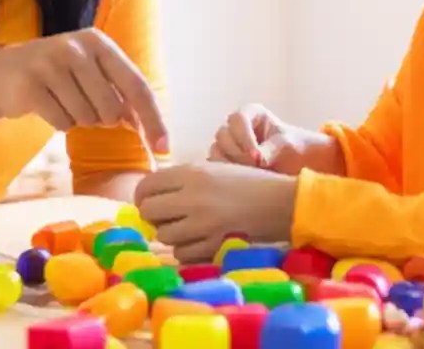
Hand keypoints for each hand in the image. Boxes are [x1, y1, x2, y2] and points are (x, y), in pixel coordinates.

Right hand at [0, 28, 168, 152]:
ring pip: (86, 118)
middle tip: (82, 104)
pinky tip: (46, 105)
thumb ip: (121, 95)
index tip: (164, 147)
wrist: (1, 75)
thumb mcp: (91, 75)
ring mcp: (50, 63)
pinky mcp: (30, 83)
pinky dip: (58, 122)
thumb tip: (151, 130)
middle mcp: (77, 47)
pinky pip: (61, 123)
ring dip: (77, 120)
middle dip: (101, 119)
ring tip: (60, 100)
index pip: (137, 86)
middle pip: (112, 109)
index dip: (153, 119)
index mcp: (99, 43)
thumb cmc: (57, 78)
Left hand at [134, 162, 296, 263]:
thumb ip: (183, 179)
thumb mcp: (213, 168)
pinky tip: (200, 241)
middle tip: (165, 217)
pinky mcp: (213, 245)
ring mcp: (202, 223)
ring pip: (163, 235)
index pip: (146, 186)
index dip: (143, 196)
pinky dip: (187, 250)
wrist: (280, 201)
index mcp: (190, 173)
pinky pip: (182, 253)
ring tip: (187, 229)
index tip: (149, 201)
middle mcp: (191, 197)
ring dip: (171, 234)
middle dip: (153, 216)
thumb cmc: (247, 182)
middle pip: (148, 211)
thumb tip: (152, 193)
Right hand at [208, 104, 339, 175]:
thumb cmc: (295, 148)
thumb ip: (271, 150)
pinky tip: (240, 182)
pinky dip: (225, 175)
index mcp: (251, 113)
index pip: (238, 119)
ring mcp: (229, 144)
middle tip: (255, 168)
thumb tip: (257, 161)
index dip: (244, 137)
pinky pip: (215, 166)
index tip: (257, 158)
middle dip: (238, 153)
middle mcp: (236, 127)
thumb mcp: (287, 146)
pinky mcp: (225, 162)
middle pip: (223, 135)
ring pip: (216, 151)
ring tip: (250, 176)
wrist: (300, 165)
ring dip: (230, 165)